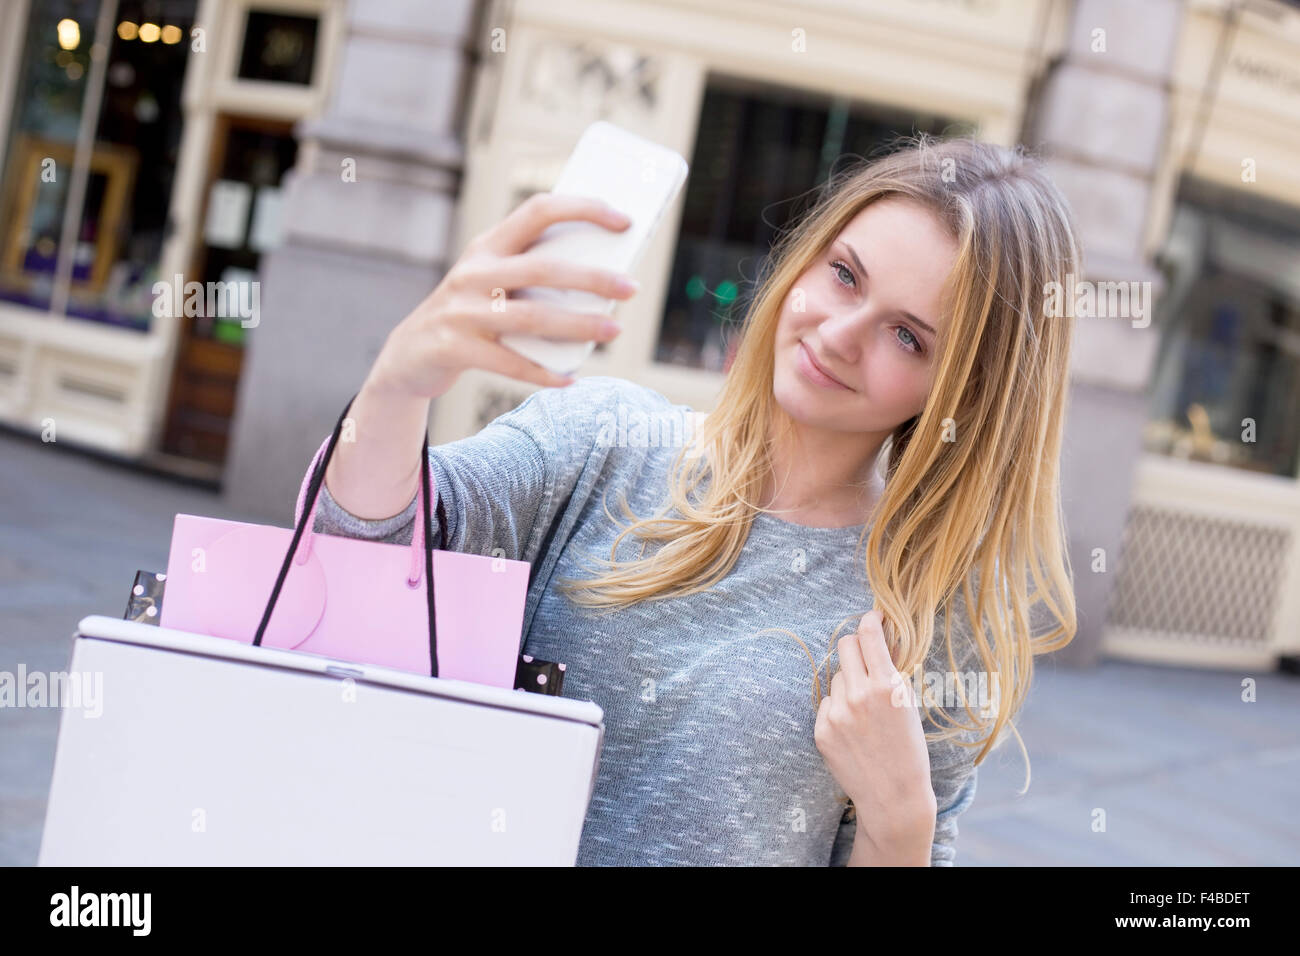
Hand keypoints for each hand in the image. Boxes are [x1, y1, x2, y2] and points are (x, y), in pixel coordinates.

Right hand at [367, 193, 638, 400]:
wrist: (408, 356)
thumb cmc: (469, 314)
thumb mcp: (490, 281)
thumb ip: (533, 274)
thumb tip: (604, 279)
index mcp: (487, 246)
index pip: (538, 211)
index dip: (583, 209)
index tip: (623, 221)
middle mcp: (472, 273)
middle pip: (541, 269)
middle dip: (592, 277)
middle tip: (631, 288)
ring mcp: (461, 311)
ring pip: (530, 318)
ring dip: (577, 325)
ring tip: (612, 331)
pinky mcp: (454, 348)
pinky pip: (509, 364)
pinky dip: (543, 373)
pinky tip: (569, 378)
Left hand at [815, 608, 936, 855]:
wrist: (894, 796)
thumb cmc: (908, 749)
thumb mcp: (908, 704)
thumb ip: (891, 671)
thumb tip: (880, 637)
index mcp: (886, 686)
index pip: (869, 635)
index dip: (870, 621)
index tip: (872, 617)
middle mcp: (859, 695)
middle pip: (845, 646)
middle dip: (856, 646)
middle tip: (866, 656)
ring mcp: (837, 713)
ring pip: (837, 677)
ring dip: (848, 684)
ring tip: (865, 712)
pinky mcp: (822, 730)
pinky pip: (827, 704)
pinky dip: (838, 710)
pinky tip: (853, 731)